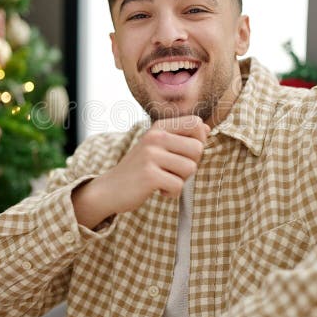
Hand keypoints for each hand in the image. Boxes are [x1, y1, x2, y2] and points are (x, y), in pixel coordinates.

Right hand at [71, 115, 209, 228]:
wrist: (109, 189)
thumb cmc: (139, 169)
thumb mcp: (158, 147)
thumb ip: (182, 136)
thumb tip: (207, 128)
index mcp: (159, 127)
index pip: (197, 124)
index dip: (198, 141)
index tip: (183, 153)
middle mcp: (155, 137)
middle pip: (198, 148)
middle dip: (190, 164)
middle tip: (171, 171)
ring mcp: (151, 155)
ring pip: (190, 168)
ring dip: (180, 180)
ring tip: (163, 179)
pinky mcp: (149, 175)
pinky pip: (178, 185)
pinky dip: (171, 192)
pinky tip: (157, 189)